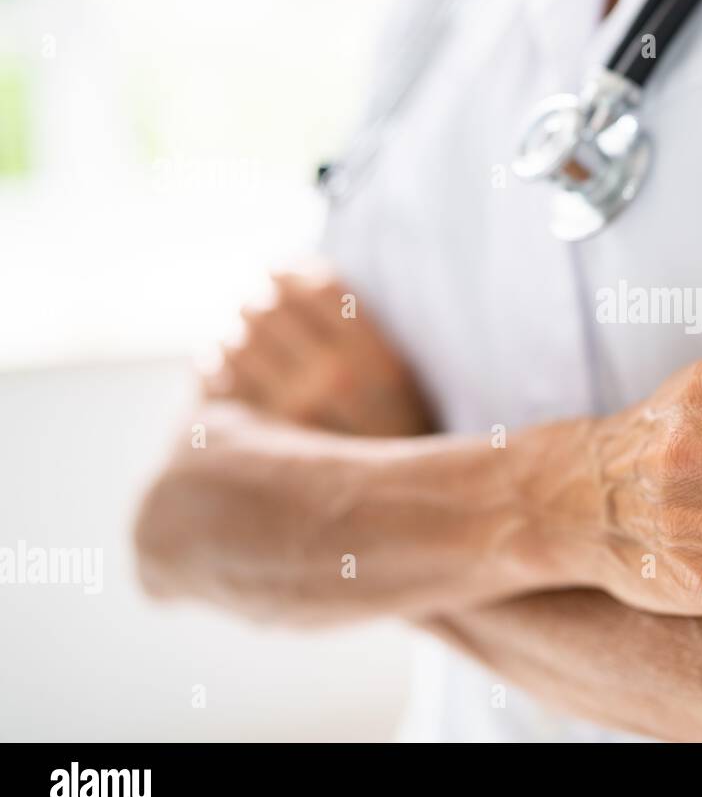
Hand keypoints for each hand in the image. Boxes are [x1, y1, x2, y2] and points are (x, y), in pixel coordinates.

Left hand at [203, 267, 432, 436]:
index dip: (291, 272)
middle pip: (270, 310)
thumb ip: (356, 329)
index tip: (277, 272)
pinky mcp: (255, 444)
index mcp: (378, 362)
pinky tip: (217, 366)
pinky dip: (210, 366)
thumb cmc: (392, 443)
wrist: (389, 525)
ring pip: (236, 343)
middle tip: (253, 307)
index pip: (319, 286)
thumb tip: (292, 272)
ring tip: (236, 338)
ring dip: (232, 333)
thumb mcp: (397, 382)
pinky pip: (216, 384)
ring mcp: (291, 414)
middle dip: (257, 301)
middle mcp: (335, 382)